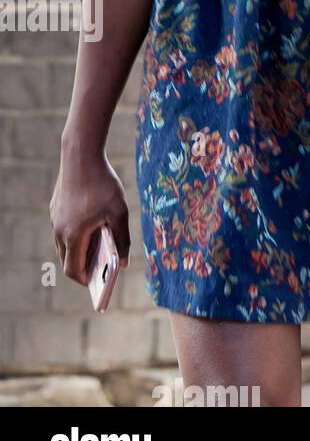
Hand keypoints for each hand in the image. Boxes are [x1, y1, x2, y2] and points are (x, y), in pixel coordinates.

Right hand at [50, 145, 130, 286]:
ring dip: (80, 247)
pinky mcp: (56, 206)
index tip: (96, 285)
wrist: (81, 156)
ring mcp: (55, 217)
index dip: (85, 280)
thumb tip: (123, 263)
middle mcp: (59, 230)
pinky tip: (94, 223)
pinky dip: (77, 232)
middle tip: (101, 267)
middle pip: (68, 257)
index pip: (73, 270)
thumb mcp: (119, 213)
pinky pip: (65, 226)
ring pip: (66, 242)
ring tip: (101, 248)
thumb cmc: (102, 185)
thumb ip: (122, 240)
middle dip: (83, 264)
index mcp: (73, 236)